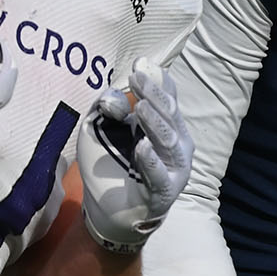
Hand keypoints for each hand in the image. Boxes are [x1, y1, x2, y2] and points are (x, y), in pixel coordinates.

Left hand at [76, 57, 191, 252]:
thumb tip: (113, 94)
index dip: (155, 81)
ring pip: (169, 142)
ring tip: (140, 108)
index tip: (139, 65)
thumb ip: (106, 110)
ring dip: (155, 124)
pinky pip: (160, 176)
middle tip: (137, 79)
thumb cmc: (109, 165)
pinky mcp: (164, 192)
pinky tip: (141, 147)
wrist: (109, 210)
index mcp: (165, 125)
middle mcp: (176, 144)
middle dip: (154, 95)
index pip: (166, 98)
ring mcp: (174, 169)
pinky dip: (151, 162)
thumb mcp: (100, 131)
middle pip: (169, 115)